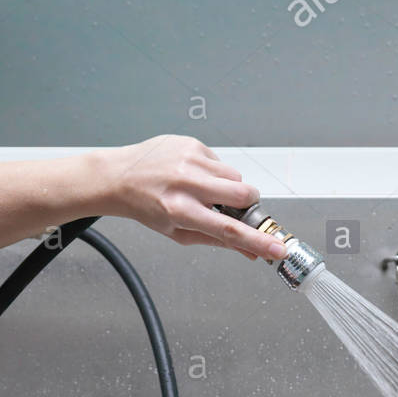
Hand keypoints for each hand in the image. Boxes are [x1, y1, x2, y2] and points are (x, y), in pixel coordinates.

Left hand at [99, 135, 288, 262]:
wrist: (119, 177)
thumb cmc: (146, 207)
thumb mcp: (178, 233)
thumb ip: (216, 241)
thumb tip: (250, 252)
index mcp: (181, 211)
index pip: (229, 230)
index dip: (258, 241)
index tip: (278, 249)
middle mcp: (186, 183)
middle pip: (243, 194)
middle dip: (248, 203)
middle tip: (237, 208)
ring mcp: (190, 160)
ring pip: (235, 176)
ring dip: (228, 187)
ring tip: (204, 190)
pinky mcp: (192, 144)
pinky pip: (220, 162)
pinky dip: (213, 172)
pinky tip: (193, 175)